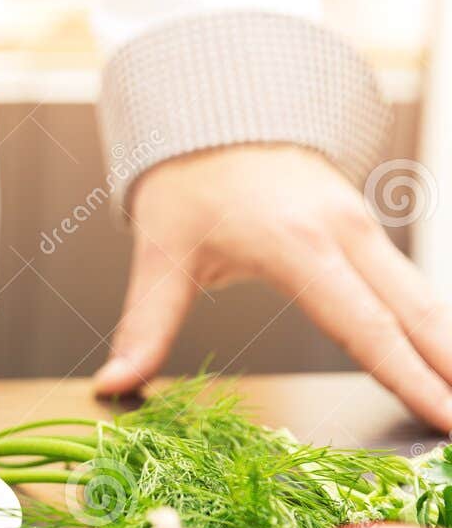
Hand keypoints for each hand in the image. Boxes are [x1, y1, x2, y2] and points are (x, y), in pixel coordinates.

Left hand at [94, 144, 451, 430]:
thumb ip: (144, 325)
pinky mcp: (366, 227)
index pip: (364, 326)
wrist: (212, 110)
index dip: (407, 376)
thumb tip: (111, 382)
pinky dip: (437, 325)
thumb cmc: (186, 180)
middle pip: (417, 314)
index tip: (445, 417)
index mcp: (296, 245)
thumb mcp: (158, 253)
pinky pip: (411, 284)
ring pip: (425, 297)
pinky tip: (450, 362)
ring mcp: (363, 227)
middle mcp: (344, 233)